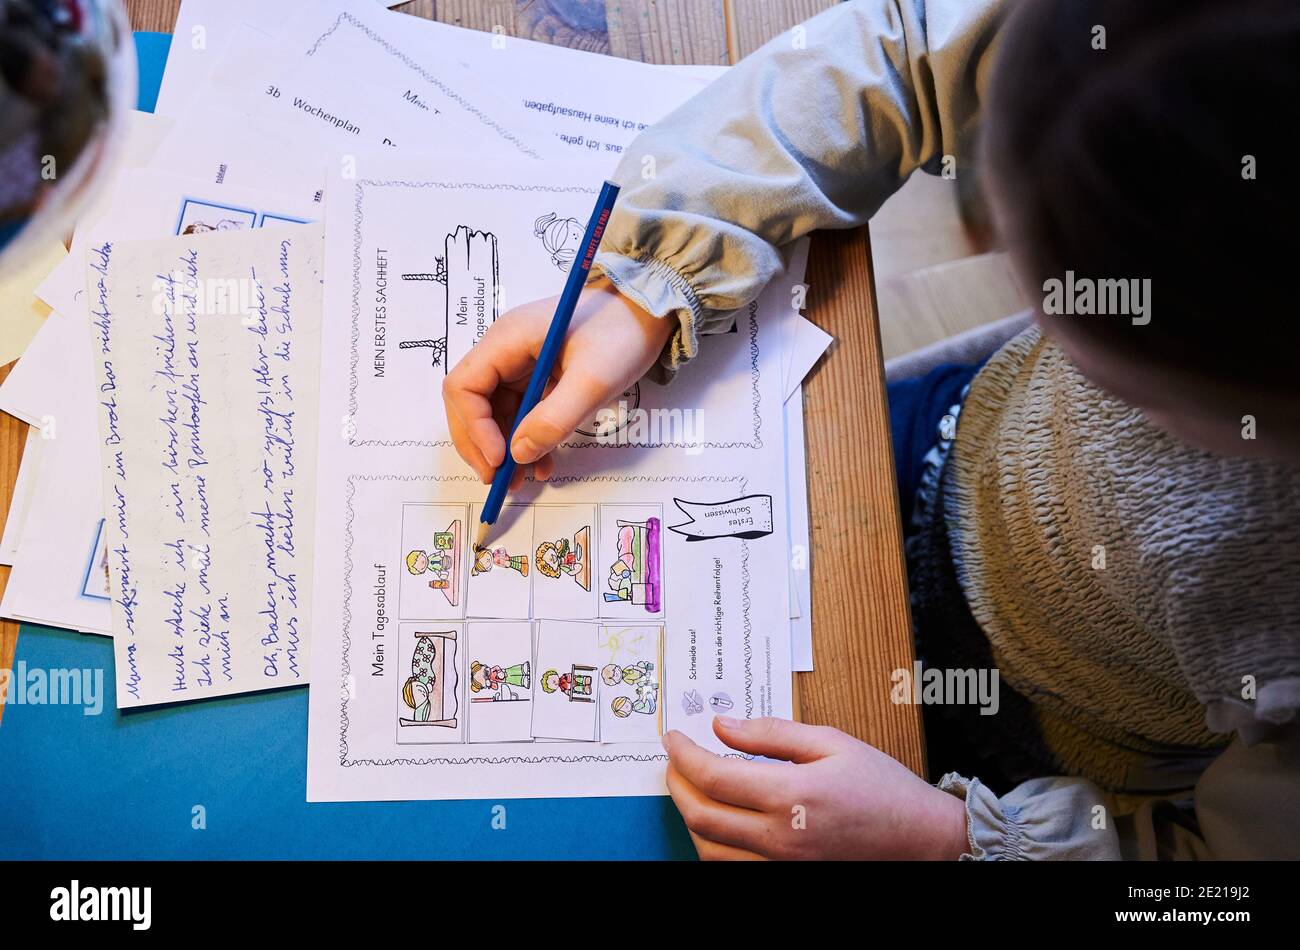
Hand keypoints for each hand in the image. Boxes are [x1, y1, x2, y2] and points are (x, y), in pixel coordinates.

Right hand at [443, 278, 672, 484]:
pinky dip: (526, 439)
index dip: (474, 427)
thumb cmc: (622, 334)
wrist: (649, 312)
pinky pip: (521, 412)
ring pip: (496, 412)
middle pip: (472, 402)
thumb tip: (518, 454)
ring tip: (521, 481)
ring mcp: (521, 362)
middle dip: (482, 444)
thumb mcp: (592, 381)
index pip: (464, 386)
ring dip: (504, 448)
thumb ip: (554, 419)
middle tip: (498, 479)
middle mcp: (506, 349)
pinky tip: (542, 464)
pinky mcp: (539, 375)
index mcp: (507, 339)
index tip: (499, 459)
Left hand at [663, 717, 969, 860]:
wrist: (920, 838)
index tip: (672, 737)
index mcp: (791, 796)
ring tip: (692, 788)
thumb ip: (771, 733)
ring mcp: (782, 865)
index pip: (713, 777)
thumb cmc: (882, 787)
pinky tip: (719, 821)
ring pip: (709, 850)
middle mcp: (781, 838)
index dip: (683, 754)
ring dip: (691, 817)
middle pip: (701, 817)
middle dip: (677, 785)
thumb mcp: (831, 742)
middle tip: (674, 760)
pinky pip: (731, 868)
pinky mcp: (786, 878)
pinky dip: (713, 845)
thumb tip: (722, 724)